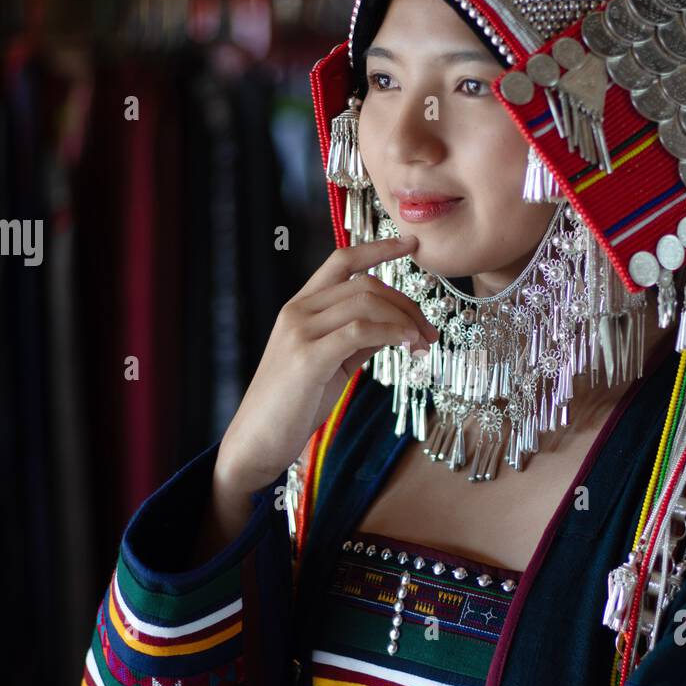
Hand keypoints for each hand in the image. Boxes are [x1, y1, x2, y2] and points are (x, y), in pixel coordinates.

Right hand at [214, 233, 439, 498]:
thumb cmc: (293, 405)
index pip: (341, 260)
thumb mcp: (330, 364)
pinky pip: (360, 331)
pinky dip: (392, 333)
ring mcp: (300, 332)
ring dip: (405, 320)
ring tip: (424, 343)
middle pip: (365, 284)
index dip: (378, 248)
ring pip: (366, 303)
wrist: (257, 441)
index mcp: (300, 307)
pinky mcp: (308, 357)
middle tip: (429, 331)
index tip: (411, 244)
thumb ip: (357, 340)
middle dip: (407, 304)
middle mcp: (298, 312)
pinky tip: (408, 345)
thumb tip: (396, 327)